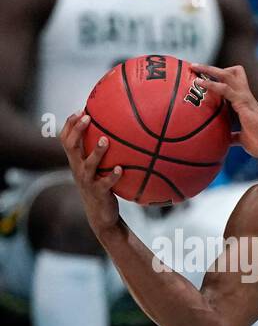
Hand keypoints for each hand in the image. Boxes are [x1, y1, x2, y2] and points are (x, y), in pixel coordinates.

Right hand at [59, 112, 121, 234]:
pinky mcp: (99, 193)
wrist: (100, 215)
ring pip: (89, 164)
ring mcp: (87, 181)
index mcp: (76, 161)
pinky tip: (121, 169)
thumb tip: (118, 136)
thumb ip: (101, 155)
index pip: (66, 139)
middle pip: (72, 146)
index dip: (70, 124)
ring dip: (97, 152)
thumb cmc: (101, 187)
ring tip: (106, 140)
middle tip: (87, 117)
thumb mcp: (97, 170)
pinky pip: (105, 183)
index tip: (80, 110)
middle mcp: (78, 169)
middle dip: (77, 130)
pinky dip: (113, 176)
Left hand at [189, 63, 257, 159]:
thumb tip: (225, 141)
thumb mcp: (243, 139)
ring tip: (194, 67)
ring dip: (209, 69)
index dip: (218, 78)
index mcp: (245, 103)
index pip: (232, 83)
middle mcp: (245, 96)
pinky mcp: (243, 102)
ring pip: (227, 74)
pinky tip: (200, 83)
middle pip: (230, 72)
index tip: (202, 77)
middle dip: (211, 68)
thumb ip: (234, 136)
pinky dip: (211, 84)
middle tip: (194, 66)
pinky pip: (225, 88)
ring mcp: (244, 98)